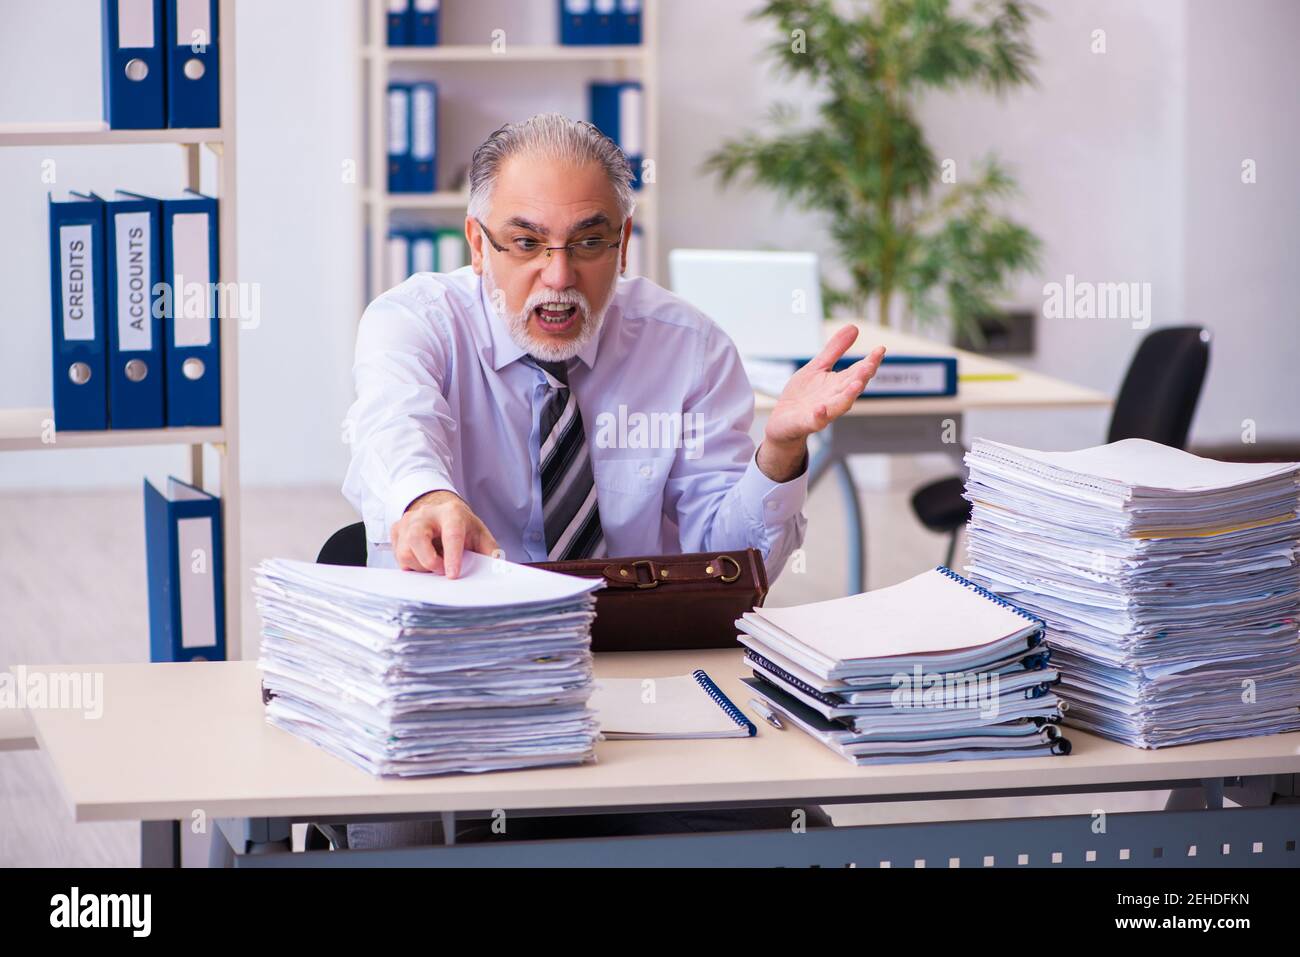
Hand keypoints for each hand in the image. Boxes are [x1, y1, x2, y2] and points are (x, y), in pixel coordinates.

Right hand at [391, 490, 500, 577]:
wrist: (441, 512)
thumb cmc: (461, 526)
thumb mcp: (479, 534)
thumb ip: (489, 550)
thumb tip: (496, 567)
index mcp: (452, 512)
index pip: (451, 534)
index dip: (452, 556)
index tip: (452, 575)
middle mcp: (427, 514)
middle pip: (417, 538)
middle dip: (429, 562)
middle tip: (441, 569)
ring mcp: (408, 520)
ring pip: (404, 551)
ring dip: (420, 566)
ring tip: (434, 563)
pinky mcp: (396, 530)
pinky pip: (397, 556)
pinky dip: (411, 564)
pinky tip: (423, 559)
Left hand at [758, 326, 885, 481]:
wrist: (782, 422)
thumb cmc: (802, 396)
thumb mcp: (817, 367)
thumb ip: (834, 350)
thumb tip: (854, 327)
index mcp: (838, 384)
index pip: (858, 371)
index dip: (870, 361)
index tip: (880, 349)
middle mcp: (835, 398)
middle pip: (853, 387)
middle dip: (863, 376)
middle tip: (871, 364)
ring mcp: (823, 412)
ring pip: (840, 405)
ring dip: (849, 396)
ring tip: (857, 384)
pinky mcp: (807, 423)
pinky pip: (816, 421)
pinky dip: (820, 416)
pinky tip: (821, 408)